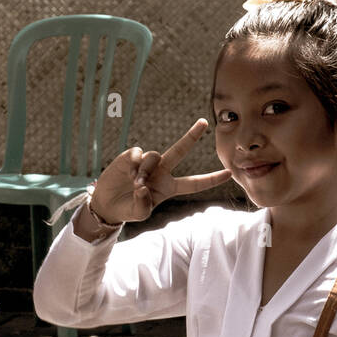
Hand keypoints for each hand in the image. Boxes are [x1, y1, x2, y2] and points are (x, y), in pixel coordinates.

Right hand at [89, 119, 232, 223]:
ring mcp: (147, 162)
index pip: (194, 183)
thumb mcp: (140, 214)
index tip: (229, 173)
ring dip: (145, 171)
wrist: (108, 204)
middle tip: (204, 122)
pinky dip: (134, 165)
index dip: (211, 179)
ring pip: (154, 156)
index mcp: (169, 187)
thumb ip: (144, 203)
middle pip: (180, 151)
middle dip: (191, 136)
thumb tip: (142, 185)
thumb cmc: (128, 209)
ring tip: (135, 184)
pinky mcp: (131, 157)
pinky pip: (139, 154)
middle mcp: (161, 171)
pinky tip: (128, 175)